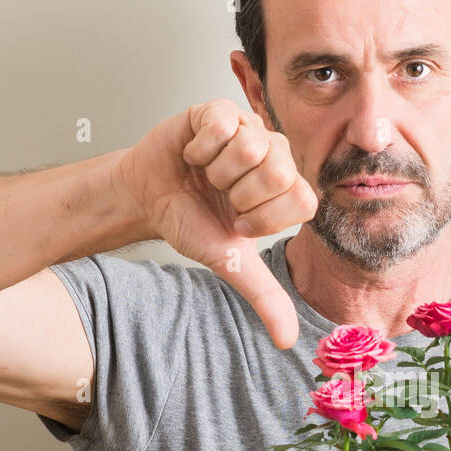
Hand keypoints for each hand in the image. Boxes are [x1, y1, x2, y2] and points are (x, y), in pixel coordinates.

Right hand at [115, 99, 318, 348]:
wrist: (148, 198)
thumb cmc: (192, 222)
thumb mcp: (230, 262)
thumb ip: (264, 295)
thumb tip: (285, 339)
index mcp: (288, 189)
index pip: (301, 200)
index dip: (263, 217)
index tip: (239, 221)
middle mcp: (276, 155)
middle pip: (277, 172)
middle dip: (237, 194)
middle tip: (220, 196)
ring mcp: (249, 128)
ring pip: (250, 146)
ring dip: (216, 170)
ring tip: (206, 175)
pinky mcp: (219, 110)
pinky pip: (222, 123)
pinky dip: (200, 147)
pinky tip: (194, 154)